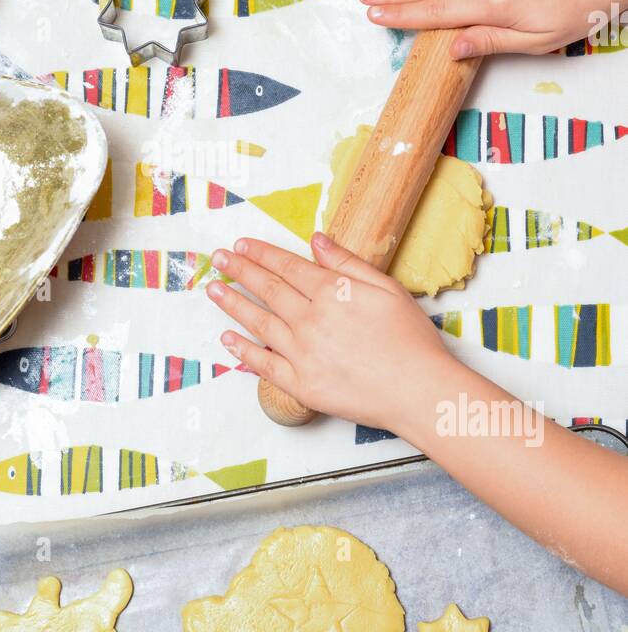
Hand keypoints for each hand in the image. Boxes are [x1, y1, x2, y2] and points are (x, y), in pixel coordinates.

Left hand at [206, 233, 454, 430]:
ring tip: (213, 290)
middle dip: (240, 270)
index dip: (262, 254)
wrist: (418, 391)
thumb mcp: (387, 288)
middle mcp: (311, 320)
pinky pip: (264, 365)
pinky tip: (227, 339)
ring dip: (233, 304)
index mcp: (332, 293)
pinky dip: (243, 351)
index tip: (242, 244)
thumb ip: (348, 263)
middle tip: (218, 258)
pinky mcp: (301, 385)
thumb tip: (317, 240)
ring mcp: (302, 354)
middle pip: (268, 289)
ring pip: (259, 323)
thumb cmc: (410, 340)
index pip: (288, 267)